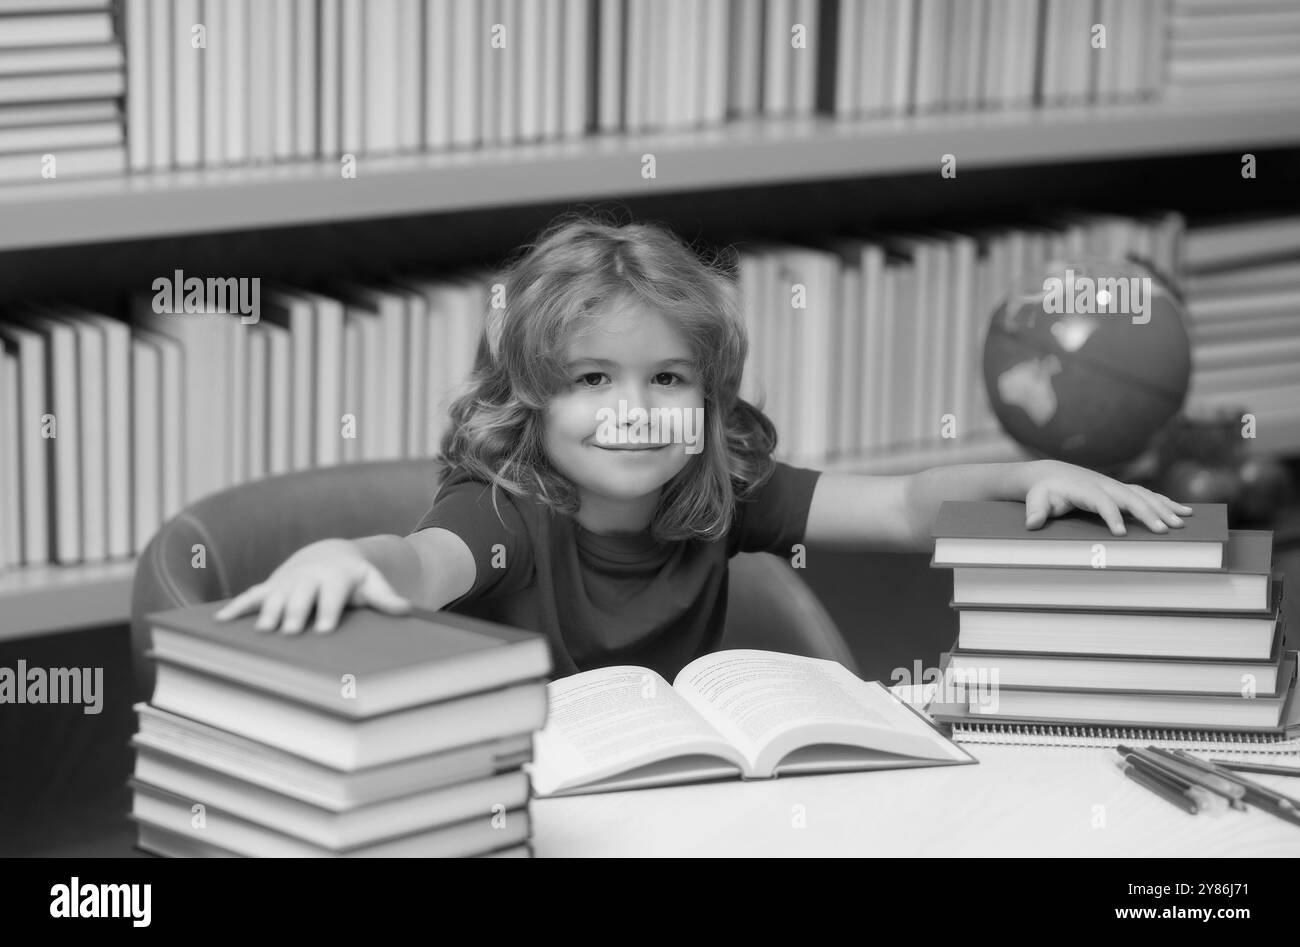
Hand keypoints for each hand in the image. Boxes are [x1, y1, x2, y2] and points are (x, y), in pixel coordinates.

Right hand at [213, 538, 410, 633]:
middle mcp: (308, 578)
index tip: (325, 630)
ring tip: (261, 632)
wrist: (329, 555)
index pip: (332, 596)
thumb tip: (408, 609)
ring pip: (275, 597)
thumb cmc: (354, 577)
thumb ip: (387, 597)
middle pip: (301, 597)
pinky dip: (236, 607)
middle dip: (295, 613)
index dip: (328, 611)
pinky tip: (220, 622)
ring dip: (267, 613)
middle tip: (290, 632)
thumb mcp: (372, 582)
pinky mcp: (270, 587)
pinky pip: (251, 596)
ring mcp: (287, 582)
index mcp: (335, 578)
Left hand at [1020, 460, 1193, 535]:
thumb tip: (1031, 523)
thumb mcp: (1036, 500)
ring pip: (1144, 495)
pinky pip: (1148, 495)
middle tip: (1164, 531)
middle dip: (1148, 514)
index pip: (1101, 502)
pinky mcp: (1123, 490)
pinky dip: (1167, 502)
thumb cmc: (1044, 492)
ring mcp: (1116, 486)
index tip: (1120, 533)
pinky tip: (1184, 512)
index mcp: (1085, 490)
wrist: (1051, 475)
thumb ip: (1035, 511)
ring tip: (1182, 523)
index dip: (1111, 516)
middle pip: (1130, 498)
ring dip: (1164, 508)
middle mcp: (1105, 485)